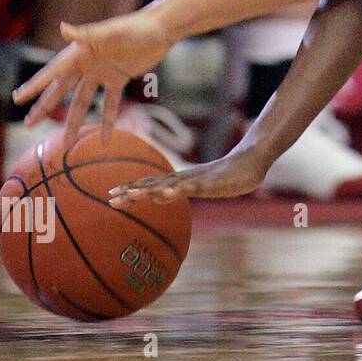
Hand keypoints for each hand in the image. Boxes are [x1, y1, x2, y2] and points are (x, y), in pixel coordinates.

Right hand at [12, 11, 174, 148]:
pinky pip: (111, 103)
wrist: (160, 29)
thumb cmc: (136, 26)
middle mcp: (87, 64)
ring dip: (74, 121)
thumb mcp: (111, 32)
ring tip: (65, 142)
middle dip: (45, 107)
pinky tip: (104, 139)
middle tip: (29, 123)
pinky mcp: (119, 79)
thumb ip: (87, 34)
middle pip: (62, 90)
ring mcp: (102, 73)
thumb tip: (62, 28)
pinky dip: (108, 120)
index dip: (35, 85)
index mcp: (80, 52)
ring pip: (83, 101)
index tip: (18, 98)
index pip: (53, 72)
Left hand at [109, 148, 267, 207]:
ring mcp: (196, 179)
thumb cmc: (228, 175)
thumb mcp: (200, 186)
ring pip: (168, 185)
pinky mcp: (210, 182)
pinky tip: (165, 194)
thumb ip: (179, 191)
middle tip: (110, 198)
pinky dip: (177, 191)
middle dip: (132, 191)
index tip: (111, 195)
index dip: (131, 189)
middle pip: (154, 185)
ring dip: (149, 190)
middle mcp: (184, 178)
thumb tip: (157, 198)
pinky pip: (192, 187)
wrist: (251, 161)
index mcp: (180, 180)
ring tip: (131, 195)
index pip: (151, 184)